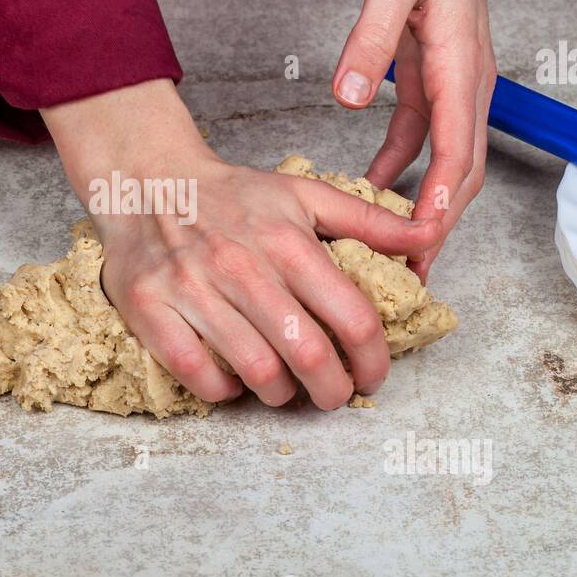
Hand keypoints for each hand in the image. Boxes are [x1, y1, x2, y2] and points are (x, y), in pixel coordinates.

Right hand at [42, 79, 441, 407]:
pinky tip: (232, 379)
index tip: (373, 376)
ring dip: (280, 395)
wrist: (146, 180)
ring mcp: (193, 289)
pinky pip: (199, 375)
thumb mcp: (303, 194)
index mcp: (288, 240)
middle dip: (333, 392)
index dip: (374, 361)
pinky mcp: (151, 309)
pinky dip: (224, 390)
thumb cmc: (231, 195)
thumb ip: (368, 220)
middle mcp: (242, 266)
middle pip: (309, 356)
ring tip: (283, 388)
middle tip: (334, 396)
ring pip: (257, 373)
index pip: (352, 318)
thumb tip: (429, 234)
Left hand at [331, 0, 501, 280]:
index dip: (439, 198)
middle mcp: (470, 83)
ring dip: (425, 208)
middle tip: (411, 275)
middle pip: (461, 171)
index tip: (421, 240)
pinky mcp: (437, 79)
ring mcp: (457, 84)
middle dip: (440, 225)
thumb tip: (347, 98)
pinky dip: (402, 170)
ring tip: (397, 256)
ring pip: (448, 163)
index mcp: (463, 63)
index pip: (456, 147)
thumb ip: (369, 39)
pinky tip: (372, 193)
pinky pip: (423, 138)